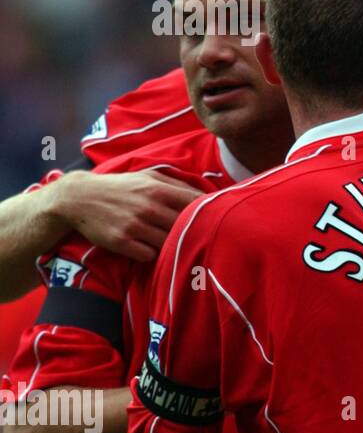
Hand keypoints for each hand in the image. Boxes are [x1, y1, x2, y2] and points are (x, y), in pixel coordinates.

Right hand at [51, 170, 203, 262]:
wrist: (78, 198)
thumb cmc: (120, 187)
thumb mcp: (148, 177)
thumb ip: (177, 185)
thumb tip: (209, 195)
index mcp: (158, 189)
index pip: (197, 203)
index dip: (209, 213)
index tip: (213, 220)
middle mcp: (148, 207)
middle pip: (186, 227)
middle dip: (193, 233)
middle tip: (196, 238)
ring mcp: (134, 225)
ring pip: (169, 243)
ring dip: (172, 246)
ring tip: (171, 244)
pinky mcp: (121, 242)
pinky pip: (149, 255)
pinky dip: (152, 255)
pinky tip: (149, 248)